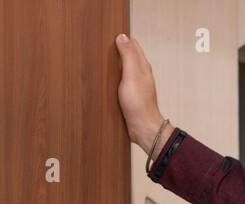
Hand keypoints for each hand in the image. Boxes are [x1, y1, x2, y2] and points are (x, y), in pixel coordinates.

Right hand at [115, 33, 165, 152]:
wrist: (142, 128)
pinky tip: (105, 81)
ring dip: (115, 64)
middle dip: (118, 49)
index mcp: (143, 66)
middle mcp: (140, 74)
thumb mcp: (132, 75)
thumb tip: (122, 36)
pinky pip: (121, 82)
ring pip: (124, 70)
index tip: (109, 35)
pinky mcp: (130, 97)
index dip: (122, 38)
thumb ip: (128, 55)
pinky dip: (114, 78)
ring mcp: (135, 86)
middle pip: (128, 56)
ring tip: (101, 60)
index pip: (133, 45)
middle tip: (103, 45)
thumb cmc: (138, 103)